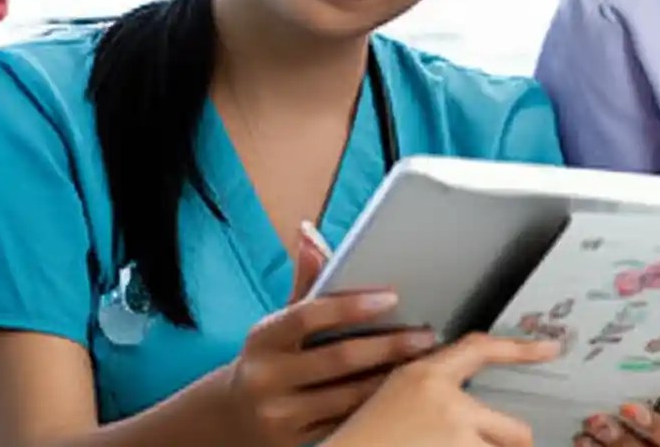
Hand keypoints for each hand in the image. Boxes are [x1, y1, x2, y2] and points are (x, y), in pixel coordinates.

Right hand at [225, 224, 436, 445]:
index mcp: (264, 338)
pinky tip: (403, 397)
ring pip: (349, 396)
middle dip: (388, 346)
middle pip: (339, 359)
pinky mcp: (299, 443)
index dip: (351, 305)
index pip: (308, 316)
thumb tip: (310, 234)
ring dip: (391, 380)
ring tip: (426, 365)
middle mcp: (268, 377)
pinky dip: (377, 409)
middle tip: (426, 336)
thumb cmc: (270, 359)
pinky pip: (347, 423)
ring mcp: (282, 415)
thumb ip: (304, 284)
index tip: (391, 296)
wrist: (233, 417)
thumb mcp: (278, 323)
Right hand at [325, 333, 562, 446]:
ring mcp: (457, 438)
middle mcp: (447, 403)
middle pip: (515, 431)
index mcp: (422, 376)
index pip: (480, 349)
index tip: (550, 348)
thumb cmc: (356, 442)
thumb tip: (465, 402)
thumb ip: (426, 391)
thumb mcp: (385, 399)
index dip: (520, 349)